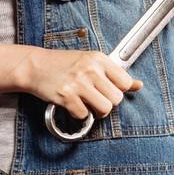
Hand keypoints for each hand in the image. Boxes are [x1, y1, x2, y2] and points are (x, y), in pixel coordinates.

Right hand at [28, 46, 142, 119]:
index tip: (108, 90)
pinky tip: (72, 105)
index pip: (125, 81)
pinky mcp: (66, 96)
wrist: (35, 65)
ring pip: (105, 108)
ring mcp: (78, 83)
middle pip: (117, 98)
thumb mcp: (90, 62)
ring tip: (87, 104)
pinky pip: (84, 115)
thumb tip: (138, 85)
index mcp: (98, 59)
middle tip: (96, 99)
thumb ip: (114, 74)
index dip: (118, 90)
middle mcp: (90, 69)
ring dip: (97, 112)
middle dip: (108, 103)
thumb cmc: (63, 63)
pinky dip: (79, 114)